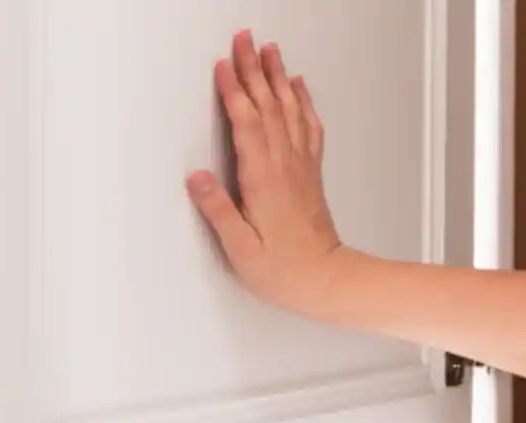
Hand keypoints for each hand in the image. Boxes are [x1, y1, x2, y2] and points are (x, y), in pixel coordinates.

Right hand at [187, 30, 362, 320]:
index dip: (234, 92)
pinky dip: (302, 100)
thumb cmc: (284, 270)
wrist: (328, 280)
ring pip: (289, 109)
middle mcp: (285, 165)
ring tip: (269, 49)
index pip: (246, 124)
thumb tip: (197, 178)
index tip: (223, 65)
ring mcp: (300, 166)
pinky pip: (308, 126)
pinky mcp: (309, 172)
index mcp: (264, 180)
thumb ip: (218, 211)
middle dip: (253, 70)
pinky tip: (297, 86)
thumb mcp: (240, 248)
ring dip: (278, 76)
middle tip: (243, 39)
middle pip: (268, 106)